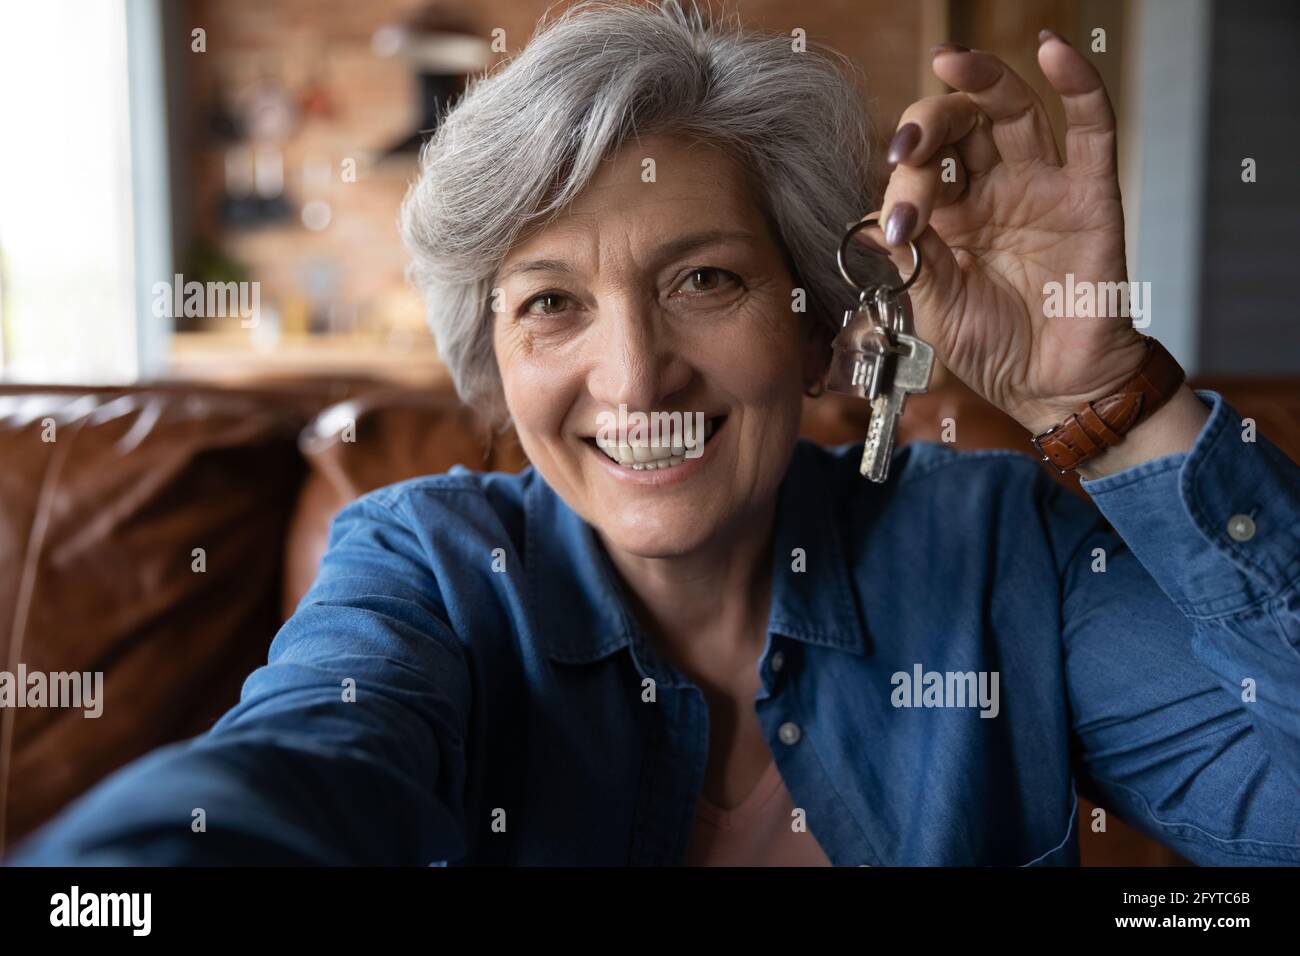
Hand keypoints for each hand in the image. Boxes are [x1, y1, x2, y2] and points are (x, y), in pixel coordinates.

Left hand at [873, 31, 1150, 437]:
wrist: (1050, 388)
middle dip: (927, 124)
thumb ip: (911, 264)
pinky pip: (1091, 128)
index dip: (906, 184)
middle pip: (960, 125)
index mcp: (950, 215)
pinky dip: (1078, 83)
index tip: (902, 224)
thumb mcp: (936, 308)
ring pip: (1014, 111)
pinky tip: (1055, 50)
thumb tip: (876, 222)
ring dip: (983, 82)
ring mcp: (1042, 186)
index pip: (921, 170)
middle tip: (909, 146)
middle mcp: (993, 189)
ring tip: (953, 60)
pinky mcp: (1091, 193)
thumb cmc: (993, 349)